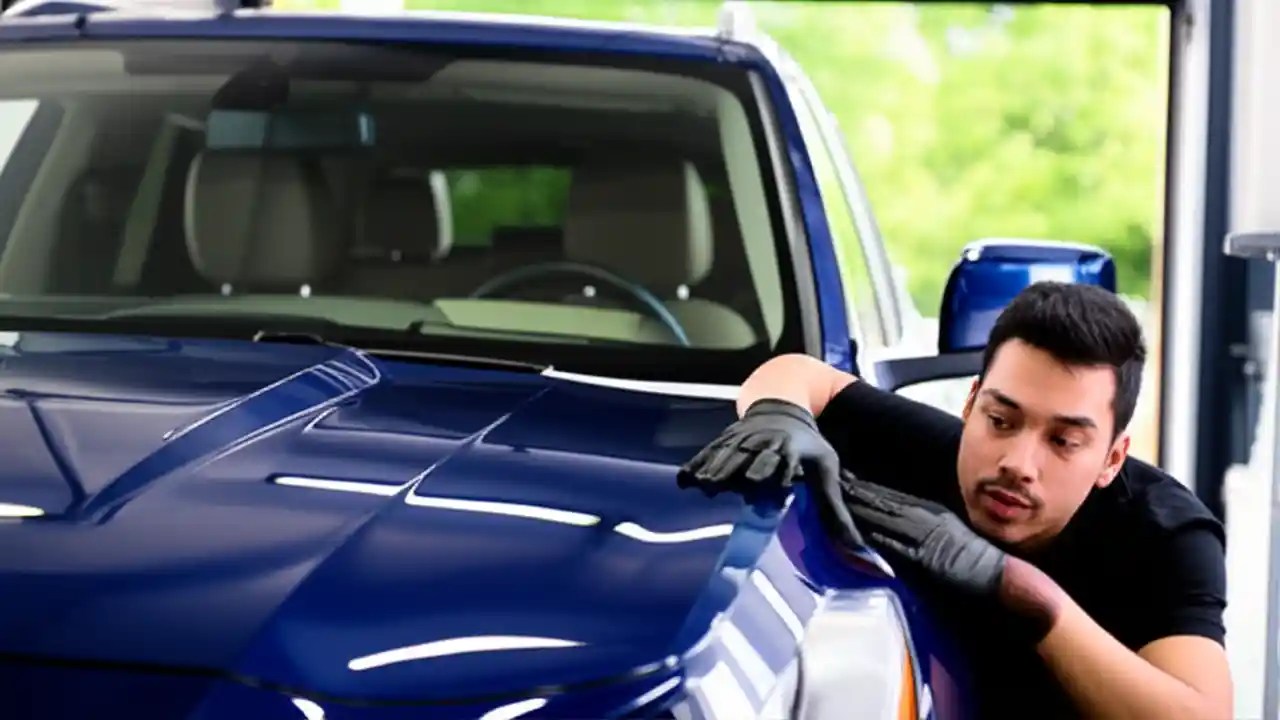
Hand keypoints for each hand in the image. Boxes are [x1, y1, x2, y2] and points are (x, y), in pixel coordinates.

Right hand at [677, 398, 864, 548]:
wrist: (782, 404)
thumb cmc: (808, 444)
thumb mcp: (826, 469)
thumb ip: (835, 510)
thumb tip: (857, 550)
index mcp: (791, 448)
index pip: (780, 460)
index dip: (771, 471)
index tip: (761, 485)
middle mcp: (763, 442)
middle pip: (747, 457)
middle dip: (734, 469)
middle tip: (718, 487)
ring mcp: (741, 439)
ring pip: (724, 454)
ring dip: (712, 469)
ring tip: (699, 487)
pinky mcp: (725, 439)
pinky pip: (708, 451)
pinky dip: (697, 465)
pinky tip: (684, 482)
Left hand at [842, 475, 1004, 596]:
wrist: (1000, 578)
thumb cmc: (974, 560)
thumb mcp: (947, 532)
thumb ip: (922, 527)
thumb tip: (895, 526)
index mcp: (929, 511)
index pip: (890, 495)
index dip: (865, 486)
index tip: (843, 475)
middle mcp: (925, 518)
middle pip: (883, 501)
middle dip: (856, 490)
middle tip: (830, 476)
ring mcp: (925, 538)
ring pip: (885, 519)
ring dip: (860, 508)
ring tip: (836, 497)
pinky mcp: (925, 560)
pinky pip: (896, 547)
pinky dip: (877, 539)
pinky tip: (858, 532)